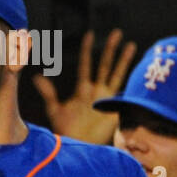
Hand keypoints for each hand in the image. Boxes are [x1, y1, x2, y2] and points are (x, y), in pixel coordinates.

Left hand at [32, 28, 135, 144]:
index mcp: (82, 88)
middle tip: (116, 32)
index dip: (87, 50)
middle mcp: (96, 90)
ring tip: (131, 44)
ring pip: (117, 74)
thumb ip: (48, 93)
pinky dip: (132, 81)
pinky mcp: (115, 107)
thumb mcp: (55, 109)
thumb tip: (36, 76)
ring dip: (124, 60)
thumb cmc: (65, 128)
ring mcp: (107, 97)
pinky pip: (125, 92)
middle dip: (110, 49)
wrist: (78, 144)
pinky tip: (140, 70)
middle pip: (105, 64)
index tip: (89, 34)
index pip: (86, 64)